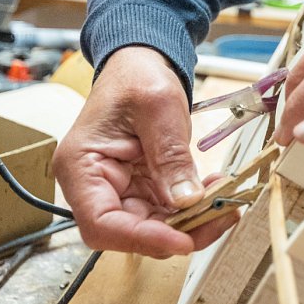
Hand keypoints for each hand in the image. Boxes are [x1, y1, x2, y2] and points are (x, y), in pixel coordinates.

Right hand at [53, 46, 238, 257]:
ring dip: (189, 223)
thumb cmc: (136, 77)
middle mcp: (92, 185)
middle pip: (128, 232)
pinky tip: (213, 194)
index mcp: (80, 165)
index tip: (183, 238)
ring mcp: (117, 190)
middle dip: (175, 232)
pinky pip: (164, 212)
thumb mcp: (158, 106)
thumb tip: (186, 200)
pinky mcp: (139, 189)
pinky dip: (191, 209)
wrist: (140, 65)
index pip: (101, 223)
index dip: (141, 239)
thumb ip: (171, 154)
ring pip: (151, 228)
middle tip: (218, 218)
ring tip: (223, 204)